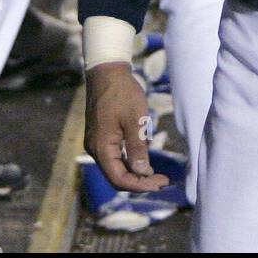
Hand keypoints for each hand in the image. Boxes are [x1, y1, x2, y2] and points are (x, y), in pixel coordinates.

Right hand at [84, 62, 167, 192]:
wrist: (107, 71)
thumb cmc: (122, 93)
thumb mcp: (135, 120)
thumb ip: (138, 148)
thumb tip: (143, 174)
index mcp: (101, 147)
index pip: (119, 179)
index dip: (140, 185)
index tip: (160, 183)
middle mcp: (95, 149)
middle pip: (116, 176)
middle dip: (139, 181)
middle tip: (162, 180)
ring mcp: (96, 142)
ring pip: (115, 167)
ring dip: (135, 173)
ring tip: (156, 174)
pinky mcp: (100, 136)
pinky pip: (114, 156)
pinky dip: (129, 162)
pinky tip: (143, 161)